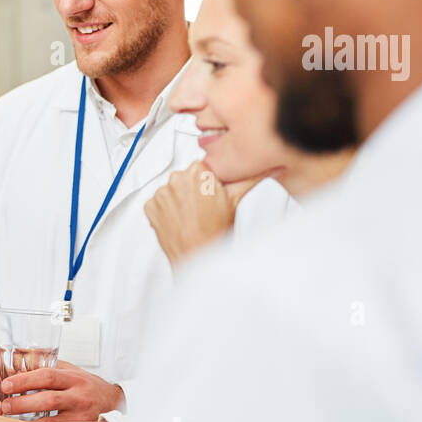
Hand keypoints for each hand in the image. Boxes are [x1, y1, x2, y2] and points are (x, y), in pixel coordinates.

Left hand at [0, 360, 122, 421]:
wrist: (115, 403)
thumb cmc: (89, 387)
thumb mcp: (71, 371)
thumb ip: (48, 367)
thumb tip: (18, 363)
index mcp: (74, 377)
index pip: (47, 375)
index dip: (25, 380)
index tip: (6, 384)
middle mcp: (79, 395)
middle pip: (49, 397)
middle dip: (23, 401)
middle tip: (4, 404)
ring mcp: (81, 414)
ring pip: (53, 416)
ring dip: (28, 418)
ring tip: (10, 418)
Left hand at [144, 160, 263, 266]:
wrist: (196, 256)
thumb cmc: (216, 231)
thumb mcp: (237, 200)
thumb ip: (252, 177)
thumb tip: (272, 167)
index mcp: (198, 171)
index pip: (204, 166)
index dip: (210, 182)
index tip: (213, 194)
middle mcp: (176, 178)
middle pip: (187, 177)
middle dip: (195, 189)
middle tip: (206, 208)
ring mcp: (161, 193)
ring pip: (173, 190)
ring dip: (181, 200)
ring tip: (193, 216)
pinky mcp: (150, 207)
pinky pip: (159, 203)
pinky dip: (167, 210)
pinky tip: (180, 220)